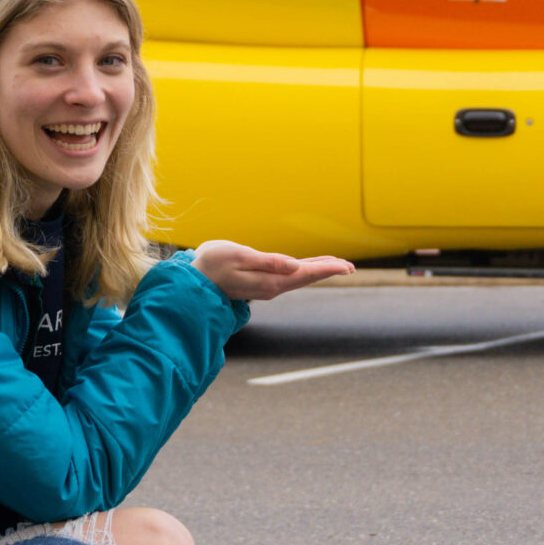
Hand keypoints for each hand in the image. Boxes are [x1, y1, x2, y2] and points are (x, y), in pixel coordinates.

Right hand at [191, 240, 353, 301]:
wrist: (193, 281)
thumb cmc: (213, 264)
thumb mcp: (240, 257)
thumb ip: (268, 262)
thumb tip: (295, 266)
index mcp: (270, 280)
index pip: (306, 273)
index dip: (327, 269)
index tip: (347, 267)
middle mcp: (271, 287)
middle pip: (306, 277)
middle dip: (328, 271)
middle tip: (350, 267)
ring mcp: (265, 287)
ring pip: (298, 278)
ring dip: (317, 271)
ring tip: (335, 266)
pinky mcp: (259, 284)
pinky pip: (288, 277)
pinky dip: (302, 272)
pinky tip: (306, 269)